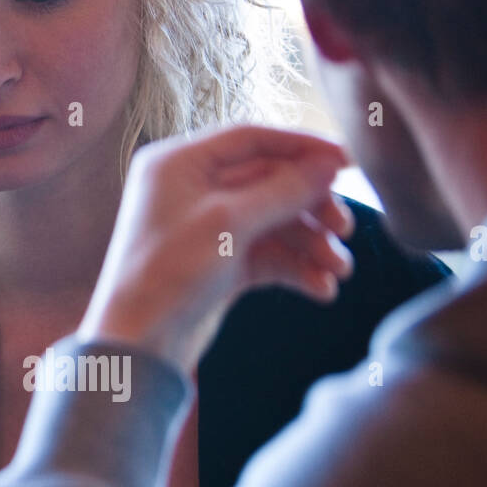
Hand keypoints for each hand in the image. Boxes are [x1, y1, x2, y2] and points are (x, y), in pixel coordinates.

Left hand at [79, 124, 353, 375]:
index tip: (347, 162)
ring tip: (338, 271)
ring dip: (310, 244)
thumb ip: (284, 190)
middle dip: (311, 207)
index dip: (302, 147)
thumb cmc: (167, 274)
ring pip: (274, 223)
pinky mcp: (219, 265)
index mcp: (179, 164)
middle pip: (269, 182)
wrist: (139, 347)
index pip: (251, 139)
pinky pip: (268, 256)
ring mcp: (206, 229)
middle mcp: (192, 190)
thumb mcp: (229, 223)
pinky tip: (321, 289)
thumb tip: (331, 164)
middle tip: (345, 228)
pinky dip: (296, 269)